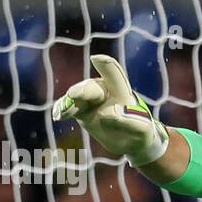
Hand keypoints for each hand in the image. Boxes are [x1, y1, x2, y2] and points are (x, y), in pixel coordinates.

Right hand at [52, 55, 169, 165]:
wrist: (131, 141)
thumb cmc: (139, 131)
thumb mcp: (142, 129)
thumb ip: (129, 121)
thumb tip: (106, 113)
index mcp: (121, 90)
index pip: (114, 74)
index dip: (106, 65)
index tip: (96, 59)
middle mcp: (103, 90)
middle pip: (91, 87)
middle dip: (83, 90)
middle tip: (75, 95)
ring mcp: (90, 100)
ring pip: (77, 97)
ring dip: (69, 102)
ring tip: (64, 112)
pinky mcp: (81, 111)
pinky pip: (69, 108)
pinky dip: (63, 109)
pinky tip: (59, 115)